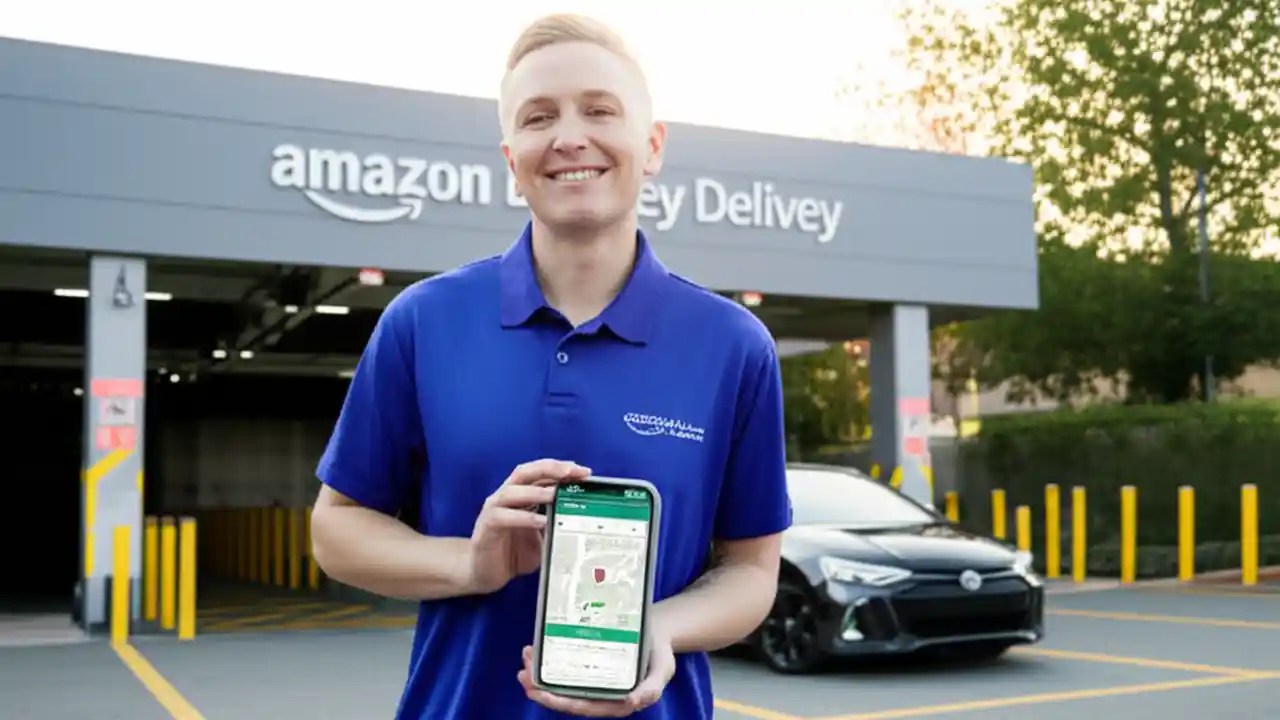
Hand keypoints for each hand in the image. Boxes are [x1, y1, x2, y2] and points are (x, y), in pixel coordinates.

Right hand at [466, 459, 590, 593]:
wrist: (484, 573)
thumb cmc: (514, 552)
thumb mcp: (542, 536)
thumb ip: (556, 523)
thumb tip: (585, 519)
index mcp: (520, 494)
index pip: (540, 473)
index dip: (561, 469)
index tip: (584, 472)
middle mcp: (505, 496)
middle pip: (525, 473)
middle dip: (549, 469)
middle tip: (572, 472)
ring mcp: (493, 510)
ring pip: (512, 492)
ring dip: (536, 491)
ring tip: (556, 494)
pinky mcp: (486, 527)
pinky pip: (503, 517)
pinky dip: (523, 518)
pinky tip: (540, 521)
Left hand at [517, 627, 676, 716]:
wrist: (658, 631)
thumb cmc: (660, 653)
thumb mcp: (663, 670)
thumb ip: (652, 688)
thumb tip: (632, 702)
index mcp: (615, 701)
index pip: (582, 706)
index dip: (558, 701)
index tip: (537, 690)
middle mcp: (599, 693)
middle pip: (565, 697)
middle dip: (540, 688)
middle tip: (523, 673)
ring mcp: (591, 678)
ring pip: (560, 681)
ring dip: (539, 672)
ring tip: (526, 656)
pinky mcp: (587, 663)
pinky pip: (564, 665)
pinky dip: (548, 658)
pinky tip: (535, 648)